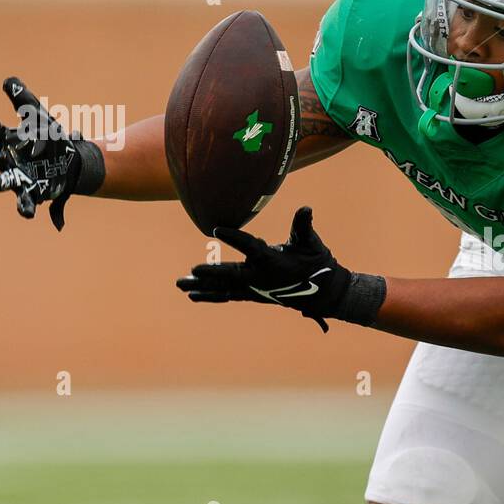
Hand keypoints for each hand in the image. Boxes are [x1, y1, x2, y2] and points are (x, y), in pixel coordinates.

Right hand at [0, 77, 88, 229]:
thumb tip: (9, 81)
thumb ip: (25, 101)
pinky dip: (25, 207)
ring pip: (3, 181)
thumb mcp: (39, 118)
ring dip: (0, 182)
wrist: (70, 163)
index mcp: (5, 139)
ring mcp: (17, 177)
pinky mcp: (31, 192)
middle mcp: (5, 159)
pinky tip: (27, 213)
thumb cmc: (48, 139)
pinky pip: (25, 201)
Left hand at [176, 207, 352, 331]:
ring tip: (181, 285)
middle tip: (191, 272)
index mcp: (273, 261)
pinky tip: (193, 295)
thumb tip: (306, 208)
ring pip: (224, 288)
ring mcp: (254, 288)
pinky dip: (211, 295)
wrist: (322, 291)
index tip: (217, 229)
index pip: (251, 247)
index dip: (234, 238)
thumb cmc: (315, 262)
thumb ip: (303, 226)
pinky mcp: (252, 294)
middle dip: (210, 274)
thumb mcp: (310, 242)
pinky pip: (227, 295)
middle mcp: (260, 278)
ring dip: (203, 287)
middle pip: (230, 275)